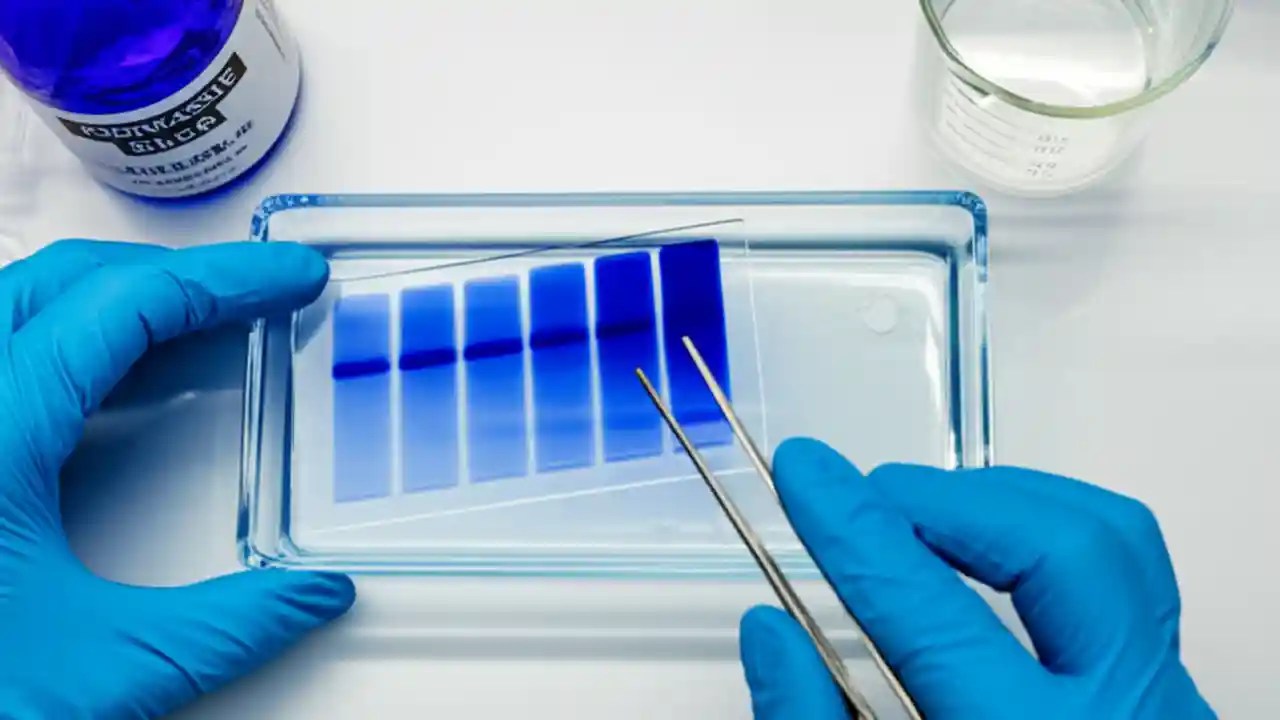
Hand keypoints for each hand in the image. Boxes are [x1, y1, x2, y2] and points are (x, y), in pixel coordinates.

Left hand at [0, 240, 354, 717]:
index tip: (288, 280)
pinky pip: (0, 360)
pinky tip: (110, 389)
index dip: (222, 281)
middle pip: (64, 282)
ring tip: (196, 327)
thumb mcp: (103, 670)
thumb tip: (310, 596)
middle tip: (254, 293)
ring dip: (115, 304)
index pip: (121, 306)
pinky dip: (68, 348)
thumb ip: (226, 629)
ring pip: (18, 309)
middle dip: (173, 276)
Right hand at [739, 438, 1213, 719]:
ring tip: (921, 518)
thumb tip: (772, 629)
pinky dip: (1050, 533)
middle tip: (865, 500)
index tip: (807, 476)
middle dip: (947, 500)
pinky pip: (1127, 573)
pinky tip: (988, 554)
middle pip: (1064, 551)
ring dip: (1007, 505)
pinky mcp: (1165, 693)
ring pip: (1113, 542)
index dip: (856, 528)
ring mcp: (1159, 704)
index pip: (931, 610)